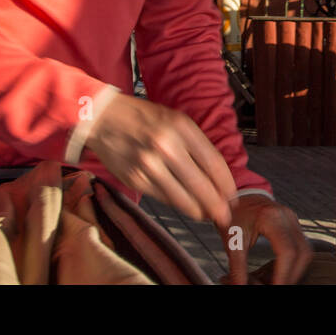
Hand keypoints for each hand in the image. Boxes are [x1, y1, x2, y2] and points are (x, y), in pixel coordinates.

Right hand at [83, 93, 236, 229]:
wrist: (103, 118)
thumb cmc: (143, 118)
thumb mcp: (175, 120)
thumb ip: (195, 144)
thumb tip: (216, 175)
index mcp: (181, 127)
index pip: (213, 162)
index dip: (226, 183)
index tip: (232, 195)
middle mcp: (166, 146)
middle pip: (201, 184)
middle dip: (217, 205)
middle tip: (225, 215)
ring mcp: (149, 165)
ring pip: (182, 197)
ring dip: (199, 211)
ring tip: (209, 216)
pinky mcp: (135, 180)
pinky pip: (163, 198)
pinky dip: (178, 205)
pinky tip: (187, 208)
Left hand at [220, 193, 311, 284]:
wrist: (240, 197)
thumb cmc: (235, 215)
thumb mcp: (232, 241)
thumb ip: (237, 267)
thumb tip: (240, 287)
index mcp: (271, 218)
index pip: (287, 251)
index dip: (283, 274)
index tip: (276, 287)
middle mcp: (287, 217)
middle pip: (302, 252)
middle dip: (292, 275)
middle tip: (278, 286)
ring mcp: (293, 220)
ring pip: (306, 251)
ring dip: (295, 270)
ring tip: (279, 280)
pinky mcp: (294, 224)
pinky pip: (302, 246)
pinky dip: (294, 262)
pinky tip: (281, 270)